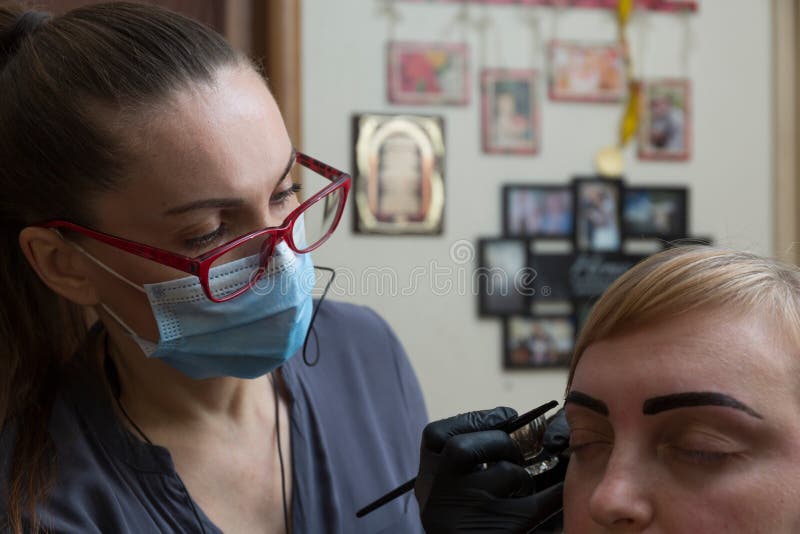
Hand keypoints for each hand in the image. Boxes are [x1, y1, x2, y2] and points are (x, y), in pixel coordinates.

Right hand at [414, 407, 565, 533]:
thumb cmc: (471, 525)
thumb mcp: (453, 496)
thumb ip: (468, 463)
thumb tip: (510, 421)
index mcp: (426, 487)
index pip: (435, 437)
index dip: (472, 420)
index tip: (506, 416)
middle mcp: (437, 501)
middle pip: (462, 448)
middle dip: (499, 441)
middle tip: (517, 452)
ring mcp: (464, 518)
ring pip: (500, 473)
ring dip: (519, 473)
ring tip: (522, 486)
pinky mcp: (498, 533)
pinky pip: (533, 506)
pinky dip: (549, 497)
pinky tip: (556, 495)